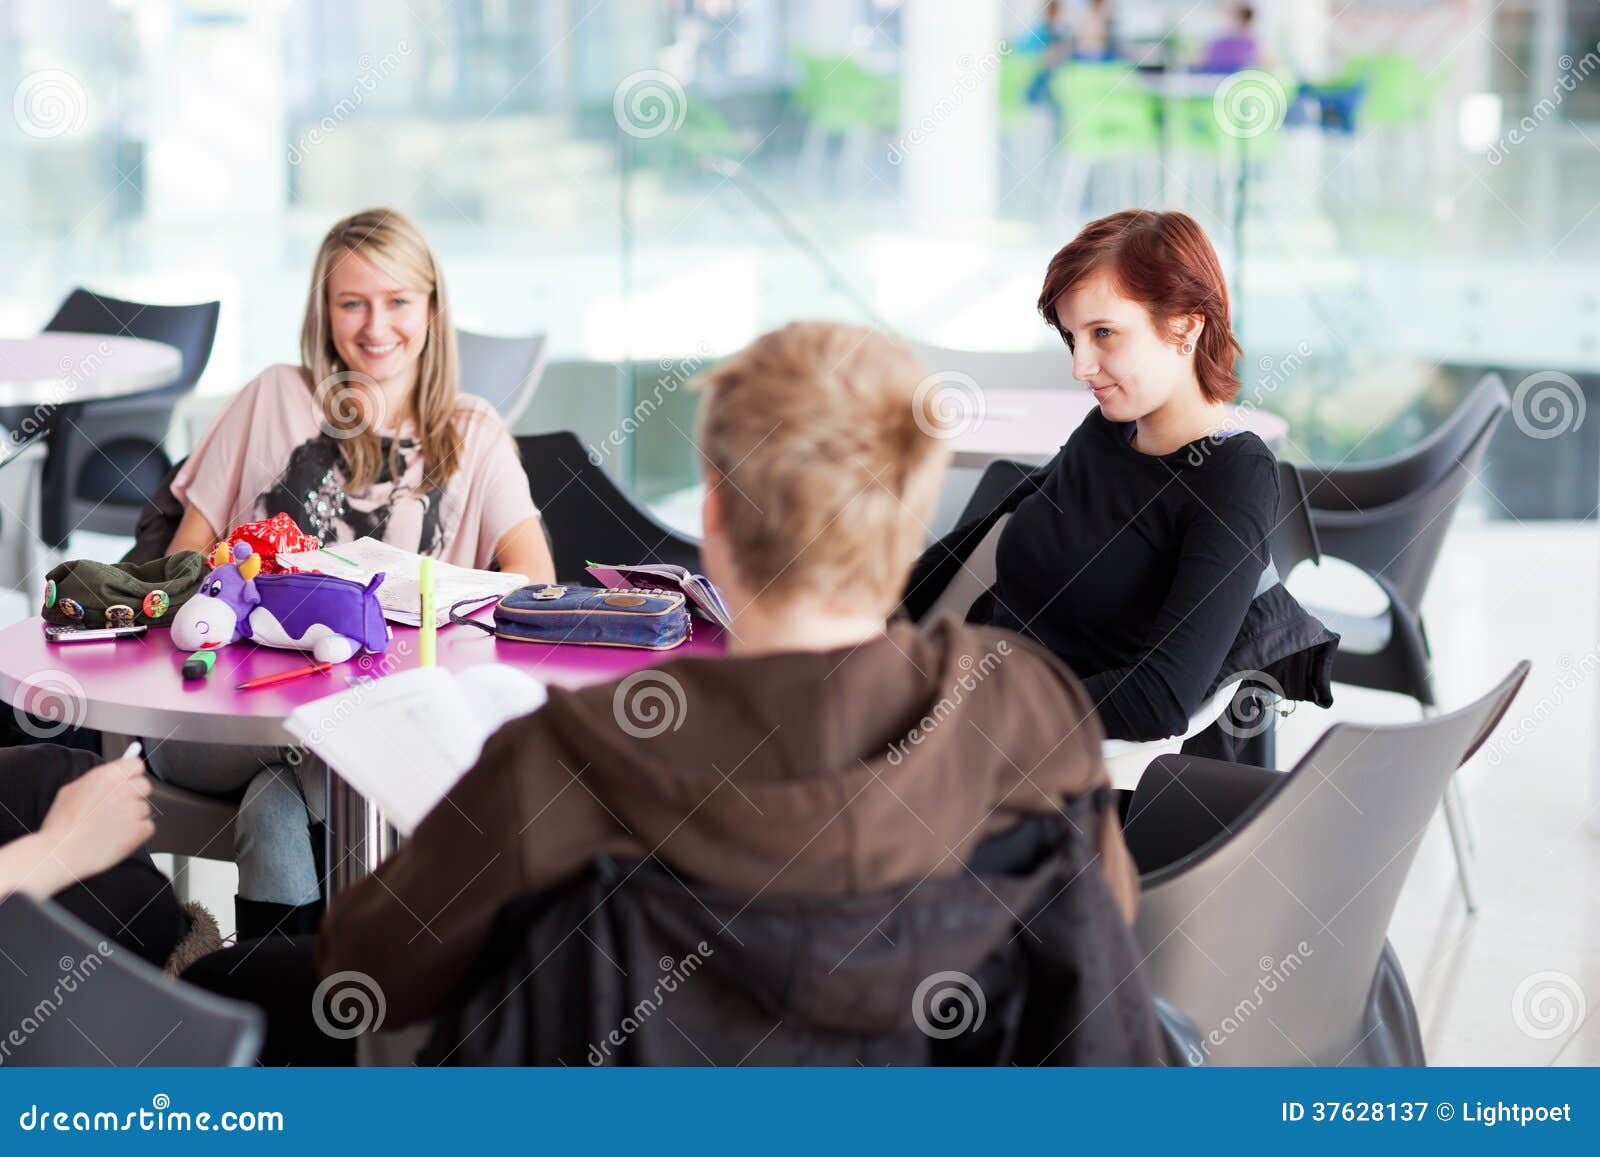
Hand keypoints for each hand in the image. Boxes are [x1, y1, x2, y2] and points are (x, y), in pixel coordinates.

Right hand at [36, 757, 155, 885]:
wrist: (60, 852)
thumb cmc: (62, 825)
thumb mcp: (71, 790)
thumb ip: (97, 780)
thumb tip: (113, 774)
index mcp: (108, 776)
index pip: (136, 765)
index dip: (131, 775)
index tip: (127, 781)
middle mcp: (124, 790)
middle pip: (144, 786)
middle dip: (134, 795)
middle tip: (117, 807)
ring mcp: (134, 810)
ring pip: (144, 808)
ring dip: (133, 817)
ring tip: (109, 826)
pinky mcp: (139, 830)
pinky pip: (148, 827)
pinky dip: (137, 833)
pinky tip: (117, 837)